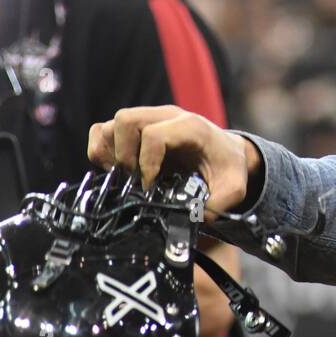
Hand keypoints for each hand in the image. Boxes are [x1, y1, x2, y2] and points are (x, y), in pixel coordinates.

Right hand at [87, 105, 260, 217]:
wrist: (227, 152)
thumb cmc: (227, 167)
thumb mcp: (234, 187)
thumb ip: (219, 204)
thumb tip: (195, 219)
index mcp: (190, 127)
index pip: (154, 136)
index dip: (146, 164)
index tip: (151, 188)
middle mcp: (166, 116)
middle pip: (126, 120)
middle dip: (124, 156)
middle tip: (135, 181)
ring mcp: (148, 119)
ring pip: (110, 126)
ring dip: (110, 155)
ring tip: (126, 177)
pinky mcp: (135, 129)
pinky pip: (102, 131)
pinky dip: (101, 152)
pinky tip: (118, 171)